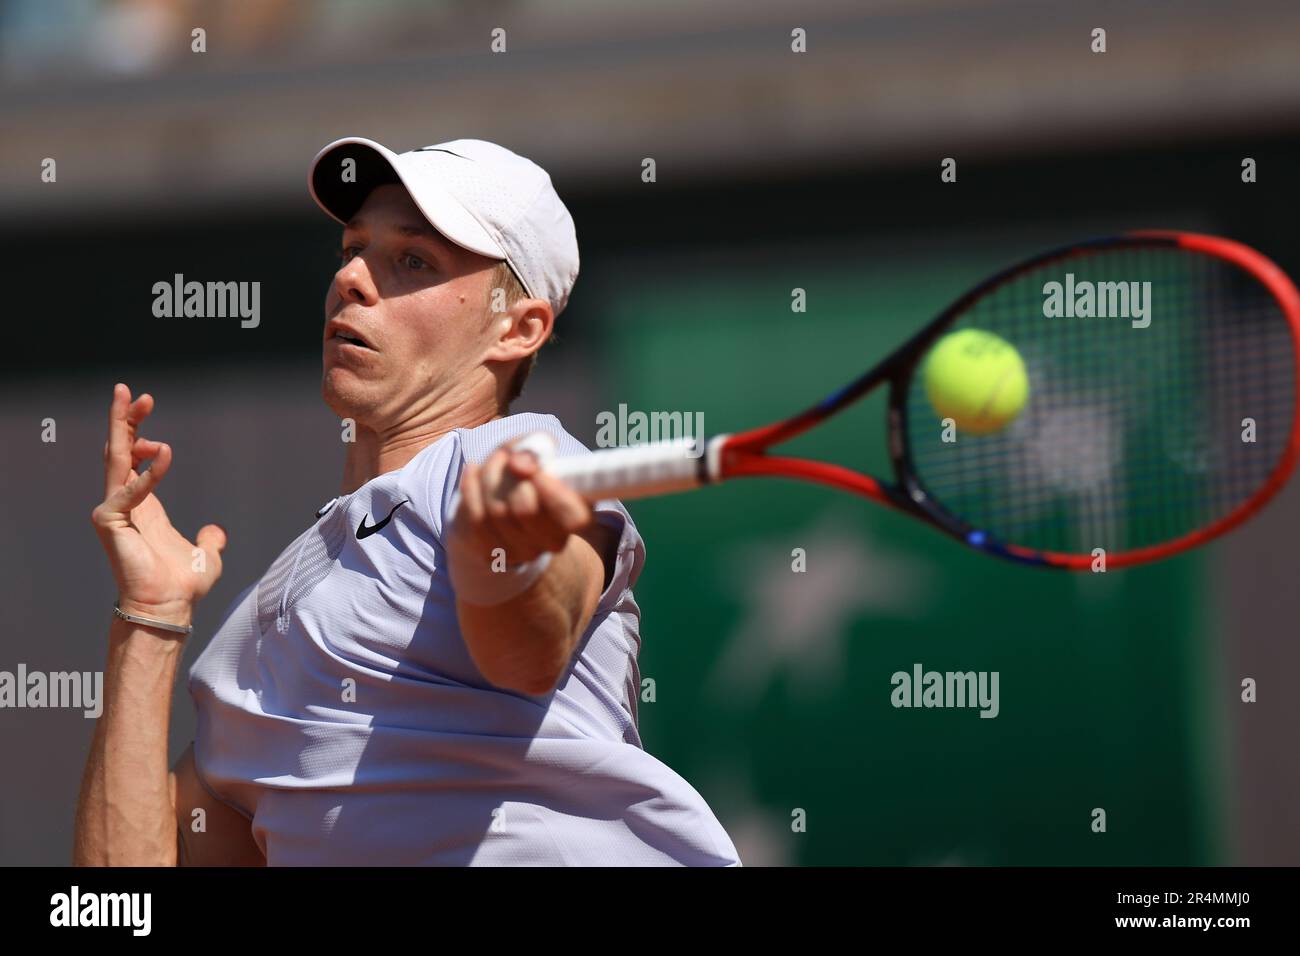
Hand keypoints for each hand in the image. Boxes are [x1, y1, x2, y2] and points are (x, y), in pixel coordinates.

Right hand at [90, 384, 226, 627]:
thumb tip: (217, 533)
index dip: (138, 432)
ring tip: (134, 399)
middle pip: (119, 450)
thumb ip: (210, 540)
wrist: (170, 605)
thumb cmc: (182, 584)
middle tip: (131, 391)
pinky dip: (146, 474)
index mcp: (144, 505)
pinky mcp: (110, 522)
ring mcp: (114, 510)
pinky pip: (128, 490)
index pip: (133, 459)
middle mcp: (126, 502)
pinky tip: (166, 454)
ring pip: (114, 459)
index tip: (149, 409)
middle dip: (124, 419)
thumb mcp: (206, 554)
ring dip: (124, 427)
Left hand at [447, 436, 593, 573]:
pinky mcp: (492, 553)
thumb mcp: (538, 451)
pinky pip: (475, 518)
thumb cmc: (526, 473)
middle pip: (525, 510)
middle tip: (507, 457)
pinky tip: (472, 472)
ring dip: (489, 476)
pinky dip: (471, 488)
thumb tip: (519, 461)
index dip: (552, 492)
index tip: (533, 467)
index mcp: (576, 514)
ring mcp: (521, 551)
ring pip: (496, 511)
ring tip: (491, 461)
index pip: (574, 517)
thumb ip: (536, 447)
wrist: (500, 498)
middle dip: (509, 474)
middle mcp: (552, 541)